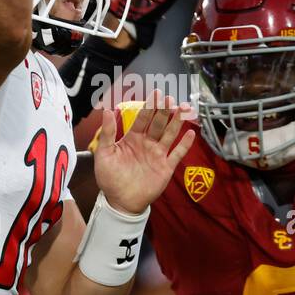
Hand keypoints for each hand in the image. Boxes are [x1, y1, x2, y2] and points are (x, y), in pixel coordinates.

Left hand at [93, 91, 194, 214]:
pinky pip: (177, 154)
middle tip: (171, 98)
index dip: (150, 106)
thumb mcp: (104, 154)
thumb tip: (107, 110)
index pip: (143, 118)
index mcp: (133, 138)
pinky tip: (191, 133)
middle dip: (165, 110)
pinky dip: (184, 144)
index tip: (157, 93)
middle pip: (159, 123)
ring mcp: (158, 154)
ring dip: (177, 122)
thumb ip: (107, 133)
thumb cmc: (110, 178)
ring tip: (184, 108)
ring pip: (169, 134)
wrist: (120, 202)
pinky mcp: (166, 167)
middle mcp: (147, 143)